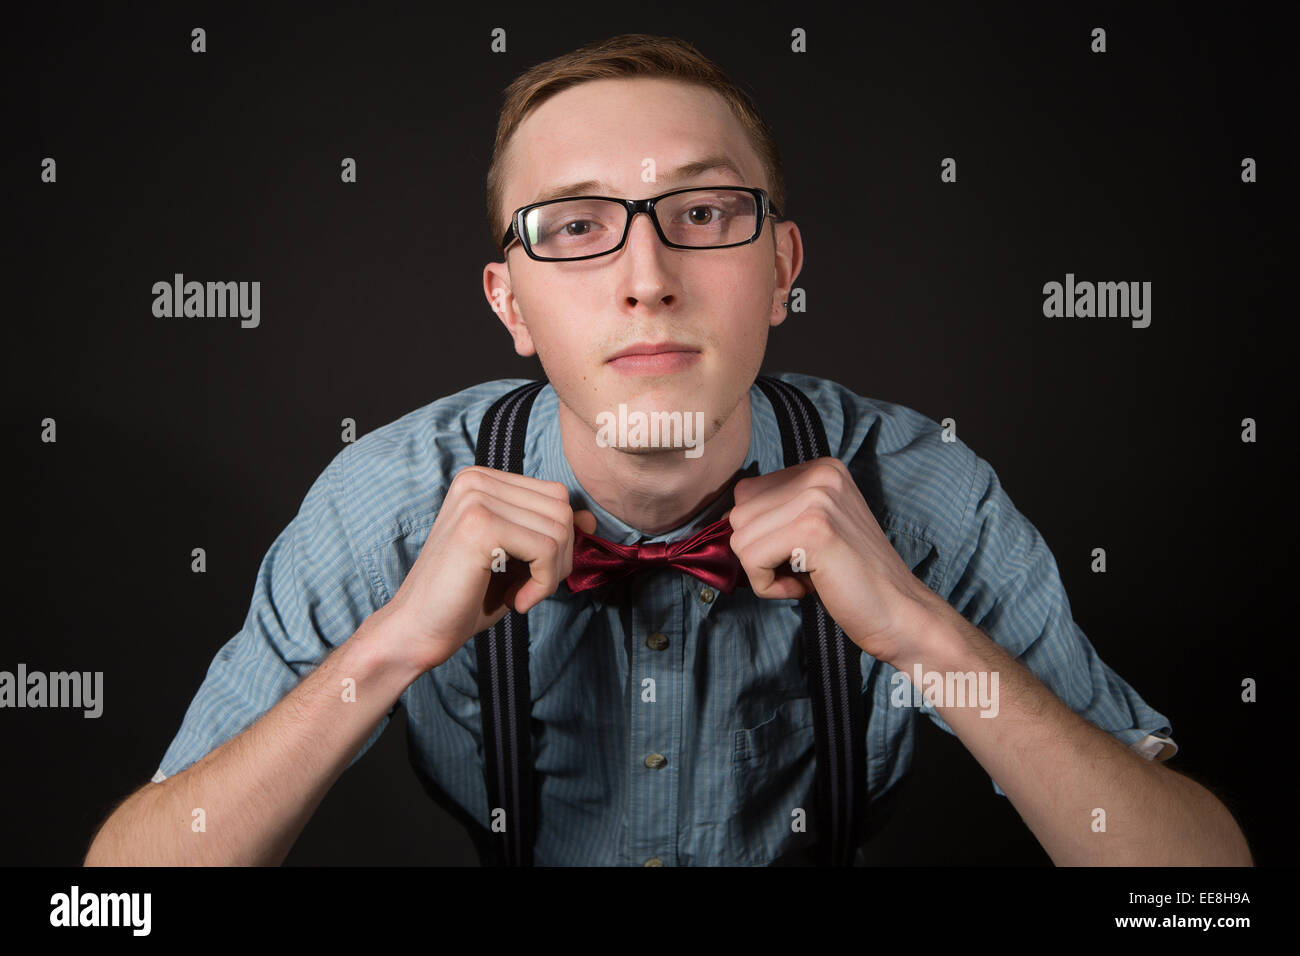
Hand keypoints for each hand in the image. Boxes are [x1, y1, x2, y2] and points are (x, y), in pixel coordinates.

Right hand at [383, 465, 596, 671]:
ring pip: (558, 529)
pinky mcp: (480, 524)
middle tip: (531, 589)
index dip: (559, 542)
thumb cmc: (466, 598)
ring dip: (551, 574)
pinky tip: (516, 601)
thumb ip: (550, 534)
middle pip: (561, 508)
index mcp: (482, 480)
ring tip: (521, 595)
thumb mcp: (518, 559)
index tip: (532, 575)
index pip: (555, 496)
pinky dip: (542, 584)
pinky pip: (545, 549)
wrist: (417, 631)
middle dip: (560, 557)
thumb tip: (590, 517)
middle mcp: (476, 479)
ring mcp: (476, 498)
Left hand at [726, 456, 939, 665]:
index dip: (761, 534)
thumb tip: (721, 521)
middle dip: (759, 554)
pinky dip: (769, 586)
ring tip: (806, 577)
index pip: (747, 493)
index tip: (798, 553)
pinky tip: (805, 587)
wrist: (898, 612)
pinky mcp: (813, 529)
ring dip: (763, 571)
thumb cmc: (851, 578)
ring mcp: (817, 498)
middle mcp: (819, 473)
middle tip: (802, 570)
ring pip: (740, 538)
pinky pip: (752, 560)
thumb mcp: (814, 528)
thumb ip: (776, 513)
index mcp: (820, 468)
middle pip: (739, 514)